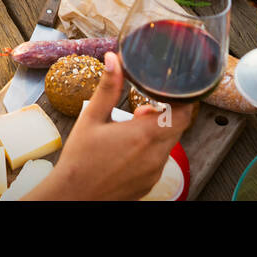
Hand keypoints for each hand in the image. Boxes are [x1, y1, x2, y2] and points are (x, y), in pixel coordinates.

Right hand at [23, 52, 194, 200]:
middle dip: (164, 115)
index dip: (182, 100)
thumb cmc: (79, 160)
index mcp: (143, 135)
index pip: (183, 114)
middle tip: (142, 109)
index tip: (171, 92)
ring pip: (167, 145)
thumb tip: (114, 59)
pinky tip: (128, 149)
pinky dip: (150, 151)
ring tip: (131, 129)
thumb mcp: (91, 118)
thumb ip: (108, 87)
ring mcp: (153, 173)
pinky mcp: (149, 184)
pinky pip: (158, 162)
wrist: (73, 196)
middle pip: (176, 128)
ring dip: (156, 133)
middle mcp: (154, 156)